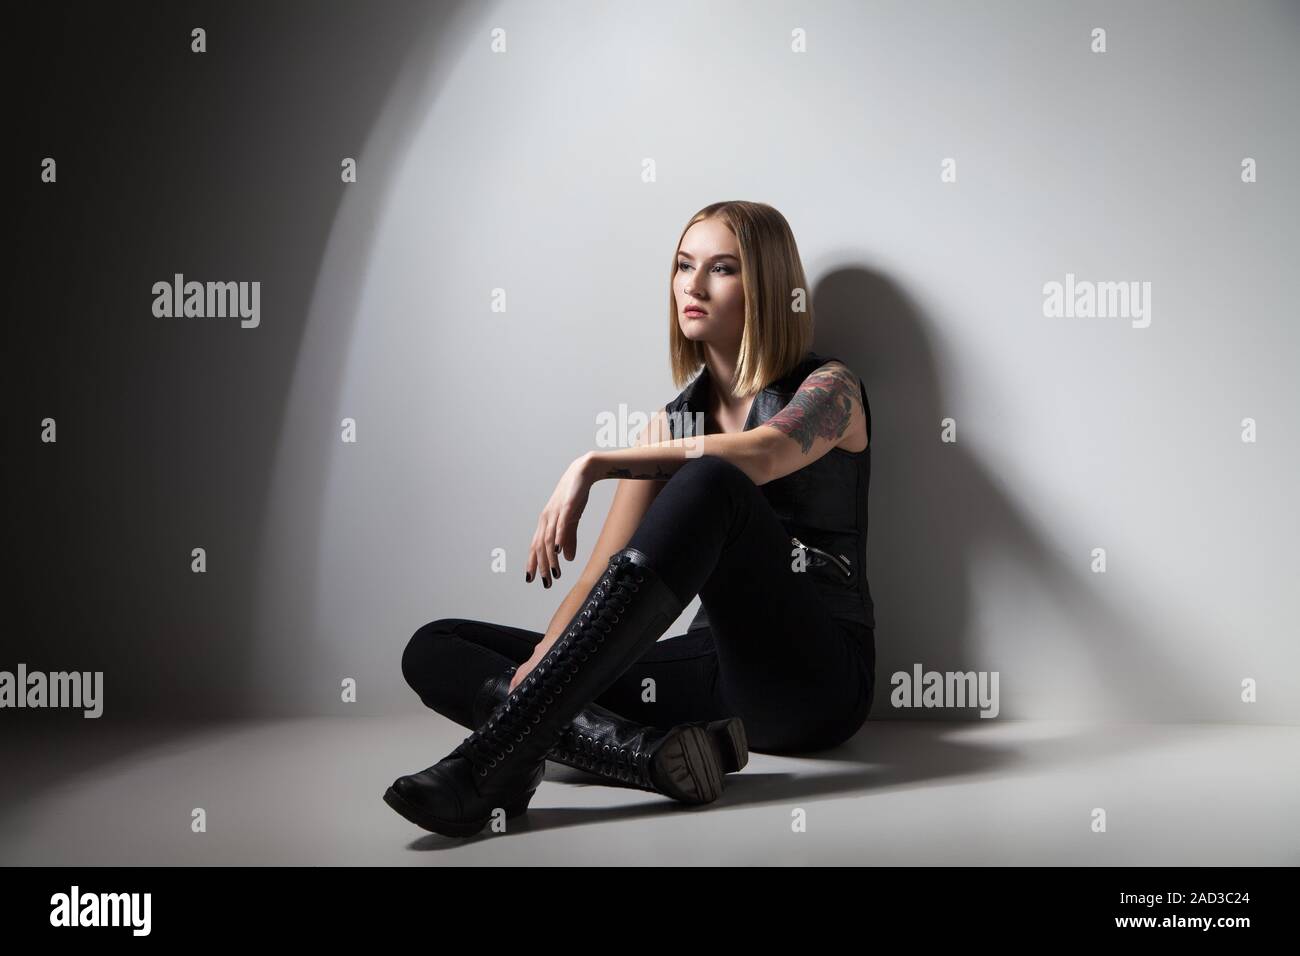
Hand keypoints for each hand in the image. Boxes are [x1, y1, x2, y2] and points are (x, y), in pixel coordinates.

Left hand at [525, 453, 592, 588]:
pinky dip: (558, 538)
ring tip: (555, 573)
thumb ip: (569, 540)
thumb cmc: (574, 497)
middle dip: (542, 566)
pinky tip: (559, 550)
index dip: (532, 562)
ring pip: (549, 539)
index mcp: (545, 523)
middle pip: (540, 546)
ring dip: (550, 558)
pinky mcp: (567, 506)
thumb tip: (568, 558)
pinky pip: (561, 524)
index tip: (531, 579)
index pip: (535, 546)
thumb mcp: (571, 521)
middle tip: (546, 583)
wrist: (582, 473)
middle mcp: (546, 519)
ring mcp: (555, 512)